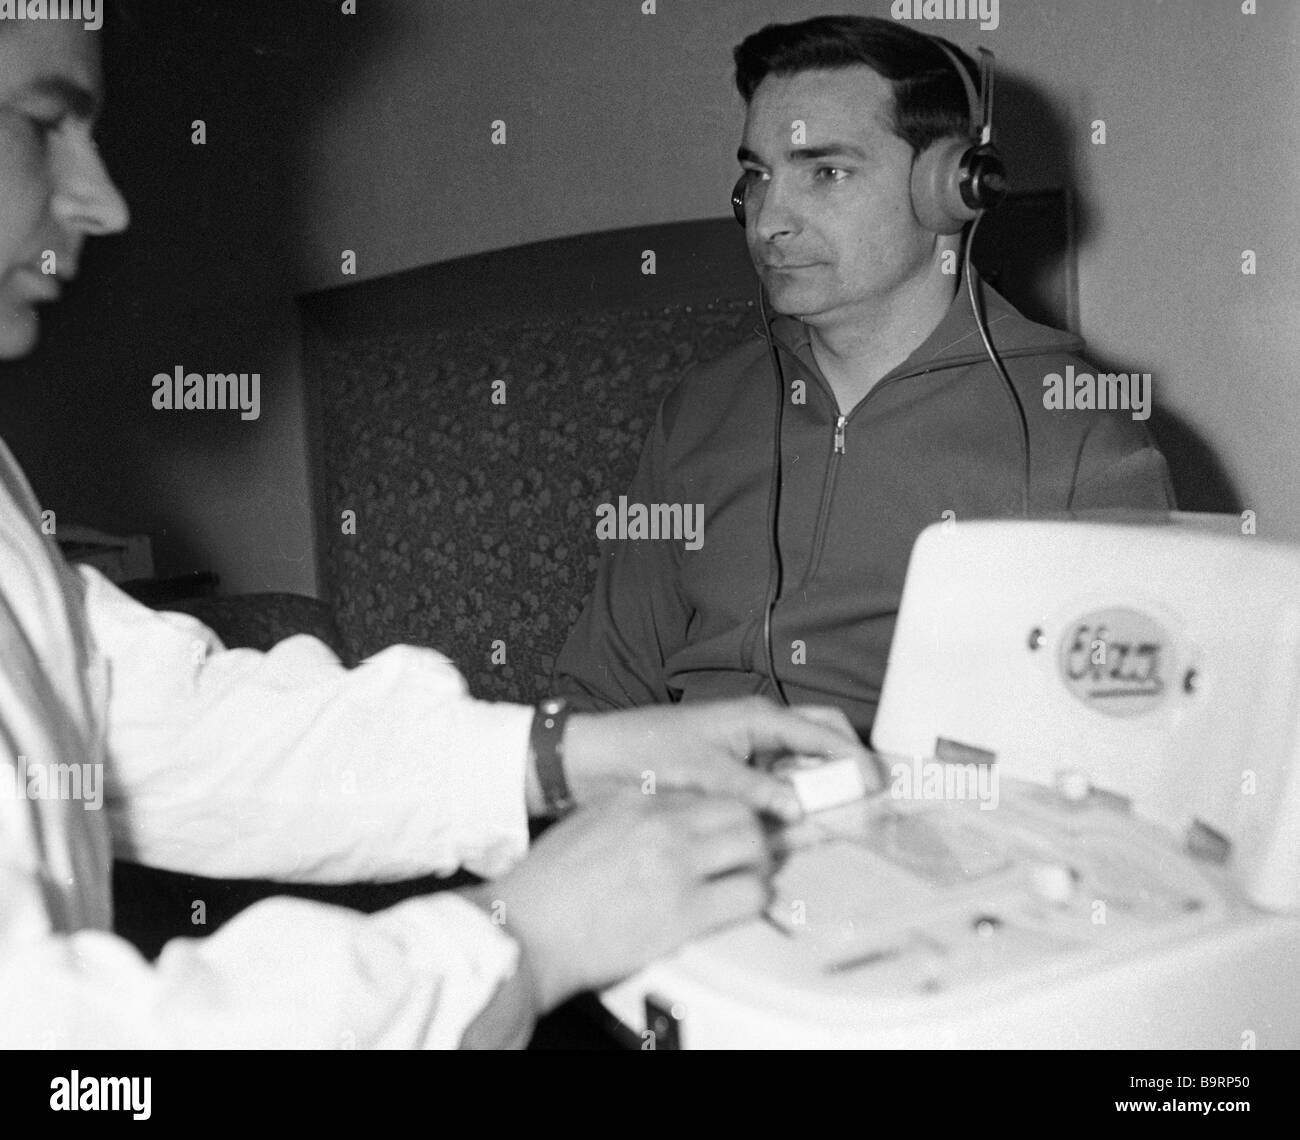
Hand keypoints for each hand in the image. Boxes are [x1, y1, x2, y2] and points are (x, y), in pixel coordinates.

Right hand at [462, 789, 771, 1012]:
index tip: (730, 824)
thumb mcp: (585, 826)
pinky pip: (748, 894)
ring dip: (759, 862)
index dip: (724, 809)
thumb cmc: (543, 888)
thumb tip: (660, 822)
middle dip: (753, 830)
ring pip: (753, 844)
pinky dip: (755, 898)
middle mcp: (661, 823)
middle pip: (738, 809)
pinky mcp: (685, 909)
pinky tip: (743, 904)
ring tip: (751, 877)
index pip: (704, 789)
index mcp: (635, 799)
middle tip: (752, 851)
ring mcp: (676, 863)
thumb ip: (626, 816)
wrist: (524, 930)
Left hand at [558, 696, 871, 822]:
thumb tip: (799, 810)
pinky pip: (779, 779)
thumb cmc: (646, 753)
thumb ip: (756, 791)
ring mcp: (749, 746)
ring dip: (822, 783)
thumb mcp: (705, 775)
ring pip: (804, 761)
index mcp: (757, 717)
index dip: (856, 758)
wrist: (600, 758)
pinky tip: (797, 822)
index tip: (878, 786)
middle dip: (848, 763)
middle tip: (867, 799)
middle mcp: (759, 726)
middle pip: (823, 736)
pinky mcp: (735, 767)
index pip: (825, 731)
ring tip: (838, 816)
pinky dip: (794, 797)